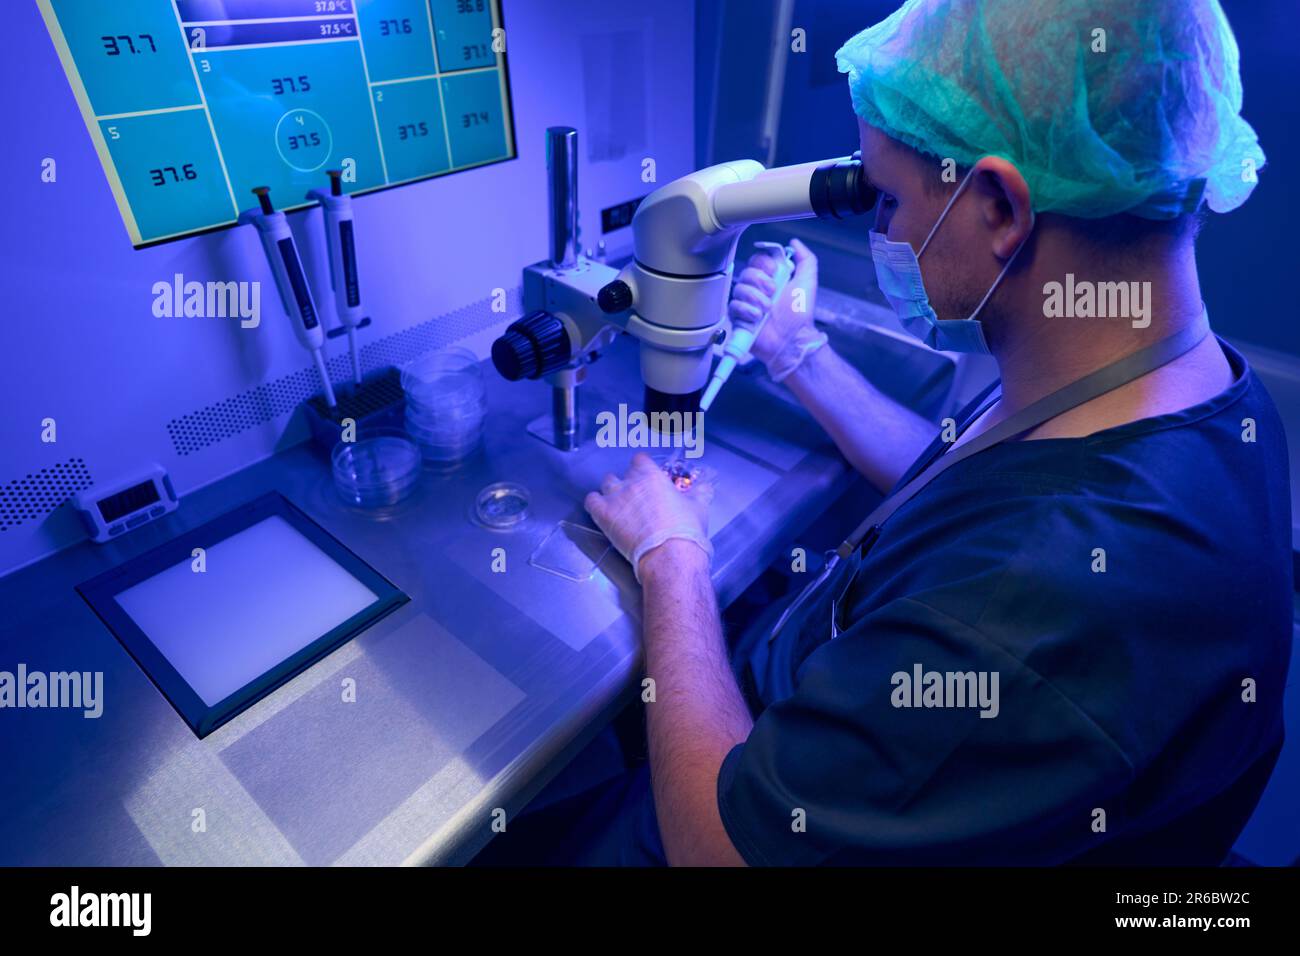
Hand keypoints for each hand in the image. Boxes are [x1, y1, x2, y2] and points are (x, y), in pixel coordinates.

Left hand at [584, 453, 713, 581]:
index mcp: (653, 476)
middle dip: (629, 481)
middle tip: (636, 495)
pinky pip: (591, 501)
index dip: (643, 467)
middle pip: (623, 472)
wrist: (669, 555)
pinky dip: (595, 503)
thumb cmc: (685, 531)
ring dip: (611, 490)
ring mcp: (615, 498)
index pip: (640, 460)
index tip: (647, 475)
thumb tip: (705, 488)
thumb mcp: (698, 507)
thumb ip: (699, 493)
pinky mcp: (604, 516)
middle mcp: (632, 483)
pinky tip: (601, 510)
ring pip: (606, 483)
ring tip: (618, 502)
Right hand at [728, 238, 818, 369]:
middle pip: (746, 272)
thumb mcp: (808, 281)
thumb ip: (806, 259)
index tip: (775, 273)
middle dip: (760, 282)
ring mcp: (746, 303)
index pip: (757, 260)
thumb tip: (795, 243)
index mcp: (771, 277)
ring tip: (767, 309)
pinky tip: (757, 317)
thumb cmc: (800, 314)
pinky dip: (747, 310)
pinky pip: (733, 306)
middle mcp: (757, 288)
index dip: (764, 264)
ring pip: (739, 288)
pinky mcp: (738, 317)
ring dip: (755, 298)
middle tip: (773, 292)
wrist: (793, 339)